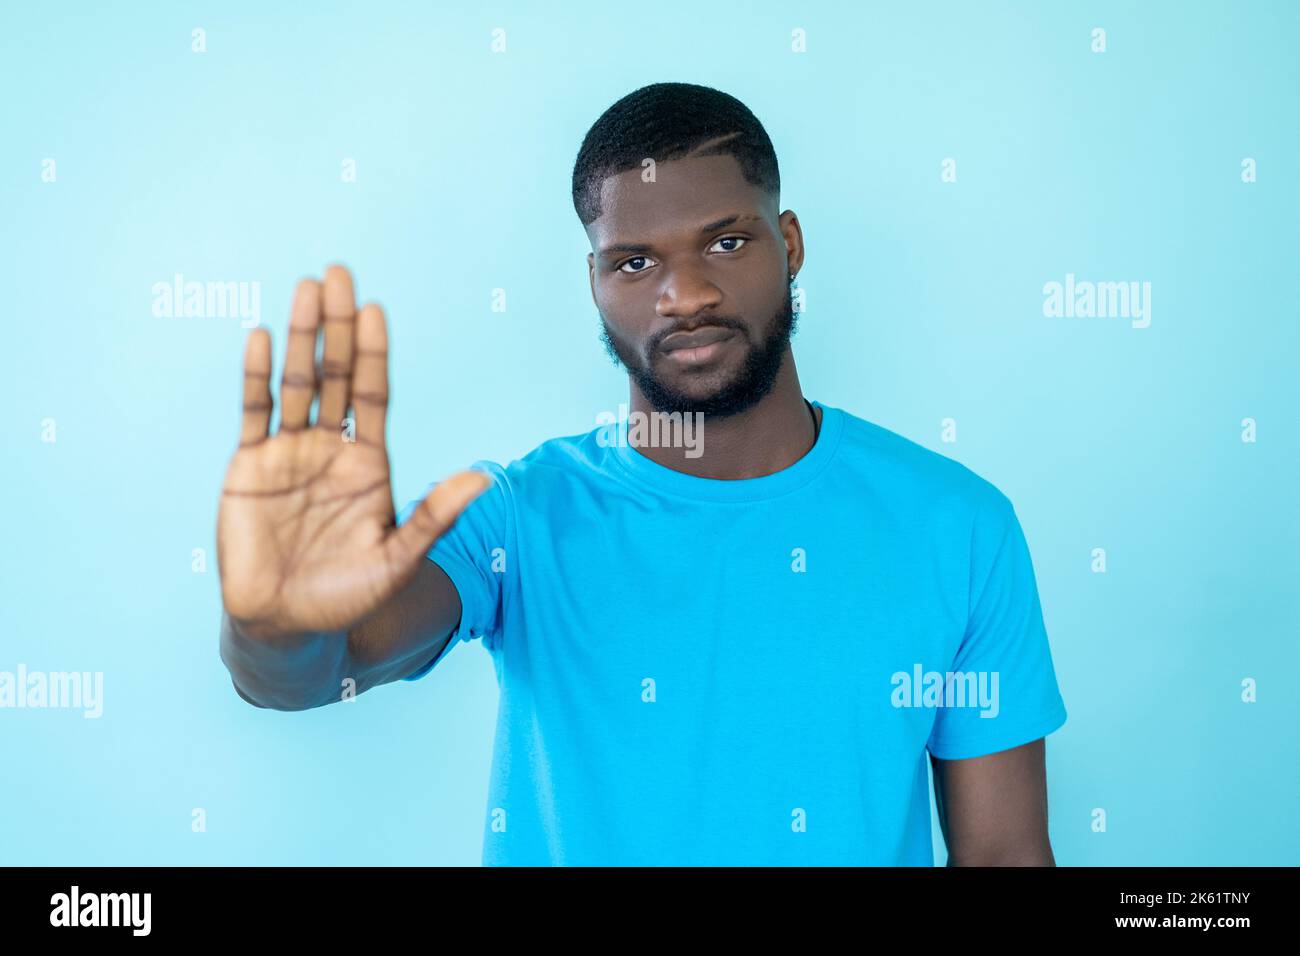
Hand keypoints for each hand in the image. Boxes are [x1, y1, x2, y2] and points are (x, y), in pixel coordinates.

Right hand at [216, 265, 488, 639]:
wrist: (286, 626)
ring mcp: (290, 453)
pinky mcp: (250, 465)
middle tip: (339, 273)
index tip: (376, 309)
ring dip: (299, 336)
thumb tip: (485, 479)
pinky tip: (259, 337)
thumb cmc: (346, 598)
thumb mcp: (398, 558)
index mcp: (369, 462)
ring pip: (297, 382)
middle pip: (337, 375)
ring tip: (305, 288)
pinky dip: (256, 376)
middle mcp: (331, 449)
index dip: (375, 353)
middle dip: (338, 326)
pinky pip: (254, 412)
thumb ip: (433, 515)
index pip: (374, 395)